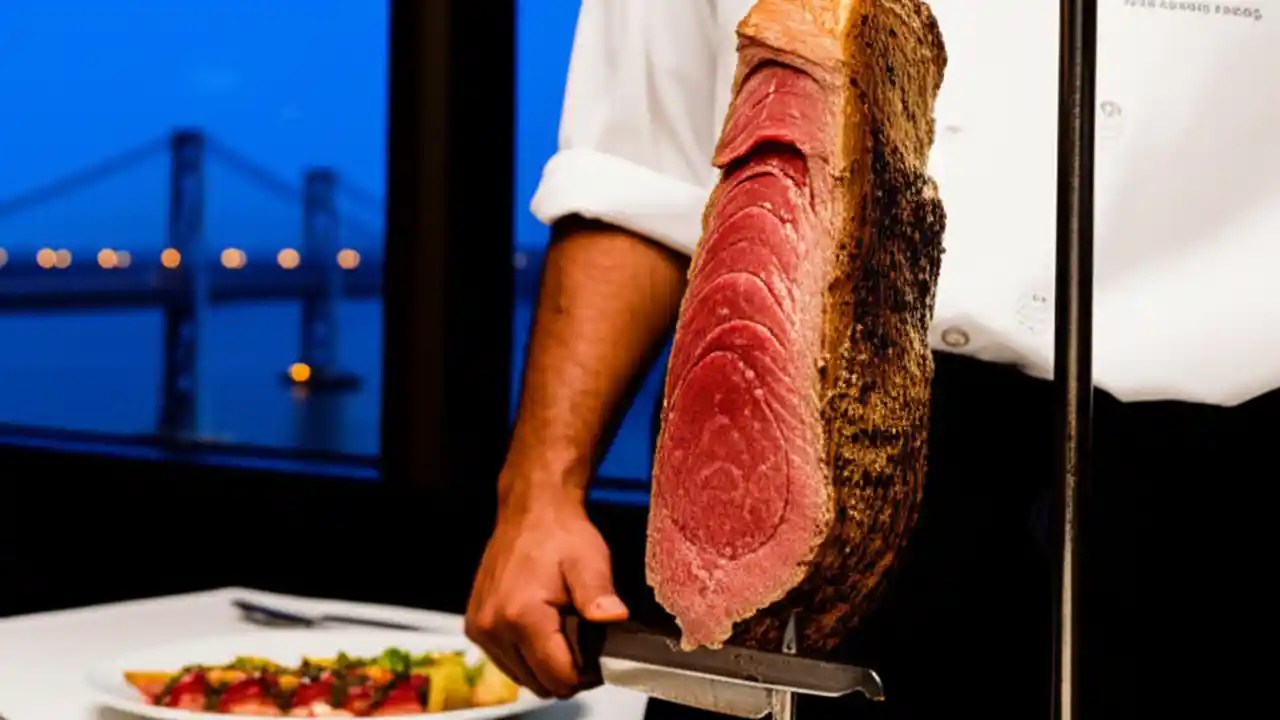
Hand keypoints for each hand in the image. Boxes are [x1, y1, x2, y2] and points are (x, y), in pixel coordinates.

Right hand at [465, 493, 629, 698]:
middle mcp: (494, 627)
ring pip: (521, 677)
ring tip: (564, 635)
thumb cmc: (561, 534)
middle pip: (539, 683)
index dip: (587, 675)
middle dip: (566, 673)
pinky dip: (526, 656)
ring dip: (544, 666)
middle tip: (586, 645)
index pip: (559, 677)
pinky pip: (506, 661)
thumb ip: (599, 595)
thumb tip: (614, 618)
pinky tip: (542, 631)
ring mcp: (481, 628)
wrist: (530, 510)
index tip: (601, 659)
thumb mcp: (590, 562)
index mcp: (522, 615)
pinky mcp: (475, 626)